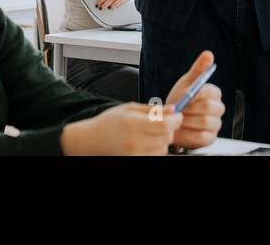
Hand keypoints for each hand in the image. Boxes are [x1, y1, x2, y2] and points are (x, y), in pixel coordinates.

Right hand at [61, 102, 179, 155]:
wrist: (91, 140)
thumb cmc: (109, 122)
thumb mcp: (130, 108)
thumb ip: (153, 109)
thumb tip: (172, 109)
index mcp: (134, 124)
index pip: (165, 125)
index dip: (176, 120)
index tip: (177, 116)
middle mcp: (135, 141)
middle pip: (166, 137)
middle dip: (170, 129)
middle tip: (163, 123)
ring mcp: (134, 154)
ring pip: (163, 149)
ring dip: (163, 140)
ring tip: (152, 133)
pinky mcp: (134, 160)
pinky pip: (155, 156)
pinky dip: (156, 150)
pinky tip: (148, 143)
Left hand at [165, 50, 224, 149]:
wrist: (170, 120)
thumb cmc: (179, 100)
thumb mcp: (186, 83)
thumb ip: (198, 69)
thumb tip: (209, 53)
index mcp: (214, 93)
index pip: (210, 91)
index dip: (195, 94)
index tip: (183, 96)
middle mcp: (218, 108)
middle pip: (208, 107)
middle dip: (190, 109)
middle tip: (179, 109)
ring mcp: (215, 124)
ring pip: (205, 122)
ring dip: (187, 121)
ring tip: (178, 119)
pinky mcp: (210, 138)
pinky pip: (202, 136)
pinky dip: (188, 133)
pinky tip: (181, 130)